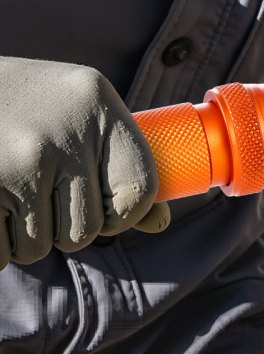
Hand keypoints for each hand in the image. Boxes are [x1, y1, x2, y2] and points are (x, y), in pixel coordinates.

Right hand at [0, 57, 169, 266]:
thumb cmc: (22, 105)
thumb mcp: (78, 112)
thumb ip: (118, 167)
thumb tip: (159, 223)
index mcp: (99, 106)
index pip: (141, 190)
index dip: (123, 214)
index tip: (101, 208)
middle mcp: (62, 134)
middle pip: (85, 231)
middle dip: (61, 227)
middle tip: (36, 193)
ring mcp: (18, 163)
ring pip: (39, 248)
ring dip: (22, 237)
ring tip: (7, 194)